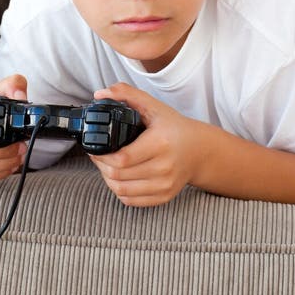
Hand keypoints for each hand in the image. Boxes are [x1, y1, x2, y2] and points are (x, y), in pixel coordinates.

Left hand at [88, 83, 198, 207]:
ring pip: (122, 190)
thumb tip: (100, 94)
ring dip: (108, 179)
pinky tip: (119, 178)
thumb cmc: (173, 127)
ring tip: (106, 166)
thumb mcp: (152, 105)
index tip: (96, 148)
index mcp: (160, 143)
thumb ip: (126, 93)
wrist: (199, 149)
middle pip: (119, 176)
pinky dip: (119, 191)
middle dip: (102, 166)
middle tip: (98, 156)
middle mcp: (164, 167)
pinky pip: (132, 200)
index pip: (122, 158)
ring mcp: (165, 184)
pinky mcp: (164, 196)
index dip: (103, 156)